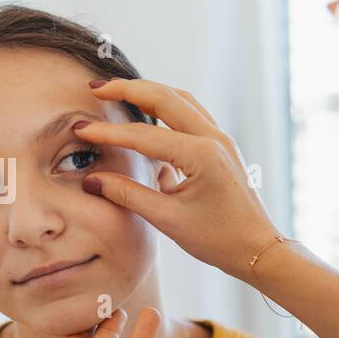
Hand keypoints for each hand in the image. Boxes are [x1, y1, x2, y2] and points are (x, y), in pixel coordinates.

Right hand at [74, 78, 285, 281]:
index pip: (143, 136)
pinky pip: (192, 113)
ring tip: (118, 91)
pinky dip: (167, 105)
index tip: (80, 130)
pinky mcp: (223, 146)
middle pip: (164, 97)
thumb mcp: (169, 220)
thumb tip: (93, 181)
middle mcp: (214, 139)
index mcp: (201, 156)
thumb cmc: (219, 240)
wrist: (259, 250)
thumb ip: (129, 196)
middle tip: (95, 87)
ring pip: (181, 100)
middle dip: (127, 89)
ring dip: (149, 92)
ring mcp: (222, 139)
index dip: (108, 132)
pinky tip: (148, 112)